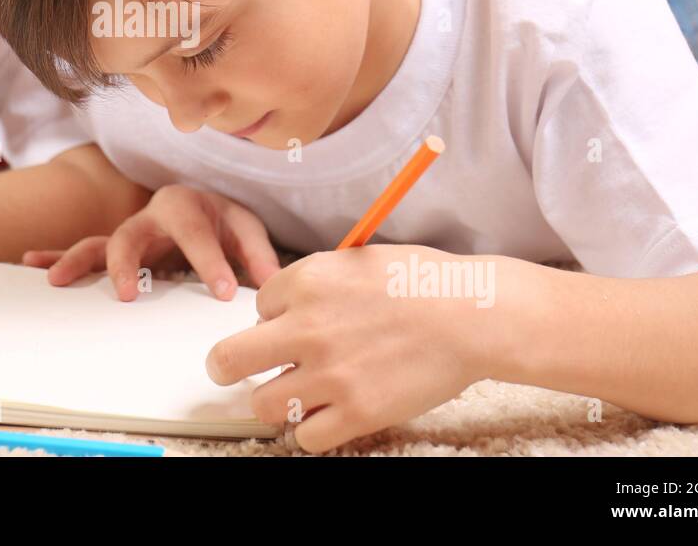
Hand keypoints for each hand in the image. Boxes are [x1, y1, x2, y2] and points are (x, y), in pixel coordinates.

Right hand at [22, 184, 280, 300]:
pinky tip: (34, 264)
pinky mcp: (118, 249)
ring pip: (100, 244)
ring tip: (59, 280)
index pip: (197, 234)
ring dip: (78, 261)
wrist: (207, 206)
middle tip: (127, 294)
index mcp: (187, 207)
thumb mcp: (246, 230)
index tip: (224, 292)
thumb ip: (257, 255)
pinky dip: (58, 256)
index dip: (211, 262)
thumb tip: (272, 281)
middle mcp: (152, 216)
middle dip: (127, 263)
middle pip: (132, 234)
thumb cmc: (223, 220)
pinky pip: (85, 251)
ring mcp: (132, 233)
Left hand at [206, 245, 498, 451]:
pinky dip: (312, 430)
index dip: (274, 317)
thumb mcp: (356, 261)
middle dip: (225, 366)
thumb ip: (314, 282)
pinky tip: (328, 415)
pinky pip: (306, 437)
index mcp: (307, 282)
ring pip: (264, 404)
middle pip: (229, 359)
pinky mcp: (357, 412)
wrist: (472, 315)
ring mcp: (330, 374)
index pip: (258, 307)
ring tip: (296, 395)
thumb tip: (283, 306)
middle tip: (229, 371)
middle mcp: (308, 328)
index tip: (294, 323)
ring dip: (275, 400)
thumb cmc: (423, 282)